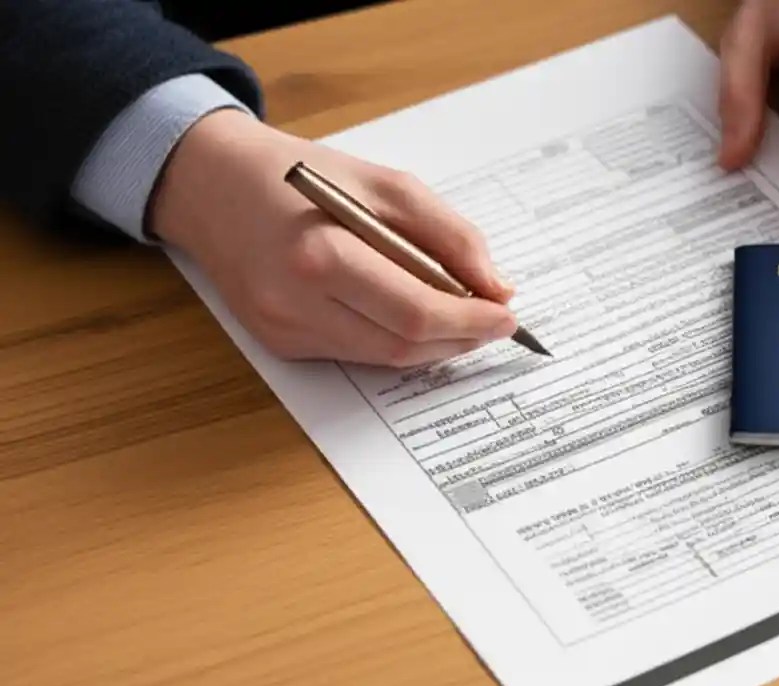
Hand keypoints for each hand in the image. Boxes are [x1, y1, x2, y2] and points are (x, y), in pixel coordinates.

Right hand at [151, 110, 516, 366]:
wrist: (213, 185)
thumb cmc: (301, 176)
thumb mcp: (386, 184)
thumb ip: (449, 234)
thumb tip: (497, 286)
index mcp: (322, 255)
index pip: (417, 311)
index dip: (471, 321)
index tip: (507, 314)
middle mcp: (297, 302)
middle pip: (404, 345)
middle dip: (460, 338)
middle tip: (494, 320)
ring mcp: (284, 330)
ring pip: (383, 358)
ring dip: (434, 345)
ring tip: (463, 319)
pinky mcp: (280, 343)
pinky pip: (355, 353)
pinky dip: (395, 340)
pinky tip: (414, 318)